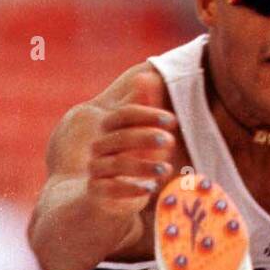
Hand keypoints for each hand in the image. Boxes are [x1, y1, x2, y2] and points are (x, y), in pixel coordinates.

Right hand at [86, 71, 177, 215]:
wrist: (109, 195)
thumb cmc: (135, 159)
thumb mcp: (144, 135)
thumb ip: (146, 109)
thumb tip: (147, 74)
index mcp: (110, 129)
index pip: (124, 115)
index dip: (147, 115)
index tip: (173, 120)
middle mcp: (100, 147)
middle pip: (120, 138)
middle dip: (146, 137)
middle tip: (171, 140)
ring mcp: (96, 169)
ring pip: (117, 164)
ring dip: (143, 166)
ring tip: (166, 169)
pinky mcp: (97, 191)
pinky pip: (110, 189)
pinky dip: (131, 188)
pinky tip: (151, 188)